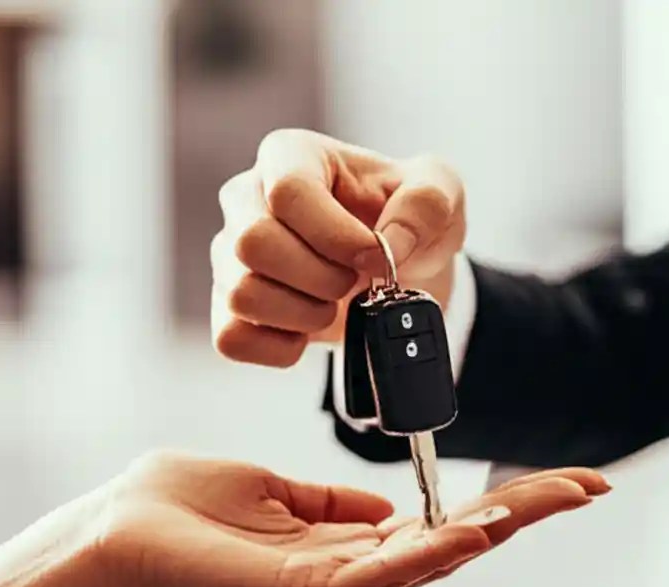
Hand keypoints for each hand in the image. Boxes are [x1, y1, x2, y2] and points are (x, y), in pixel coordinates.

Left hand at [94, 451, 608, 586]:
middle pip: (454, 542)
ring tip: (556, 496)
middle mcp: (349, 577)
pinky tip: (477, 530)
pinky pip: (380, 574)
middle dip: (525, 513)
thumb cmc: (183, 507)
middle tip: (590, 482)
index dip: (501, 504)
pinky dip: (434, 553)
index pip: (440, 524)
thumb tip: (388, 507)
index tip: (559, 478)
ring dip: (498, 528)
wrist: (113, 530)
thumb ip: (331, 504)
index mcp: (344, 550)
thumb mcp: (273, 491)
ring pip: (432, 559)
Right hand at [210, 129, 465, 366]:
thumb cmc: (408, 219)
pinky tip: (308, 331)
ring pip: (242, 293)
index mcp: (292, 156)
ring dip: (304, 313)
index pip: (288, 192)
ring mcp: (230, 254)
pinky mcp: (228, 305)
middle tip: (352, 280)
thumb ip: (427, 204)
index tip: (374, 255)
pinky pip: (232, 338)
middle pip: (253, 244)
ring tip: (332, 303)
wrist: (399, 267)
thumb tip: (385, 243)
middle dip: (319, 277)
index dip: (337, 237)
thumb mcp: (441, 194)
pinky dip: (281, 347)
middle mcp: (247, 198)